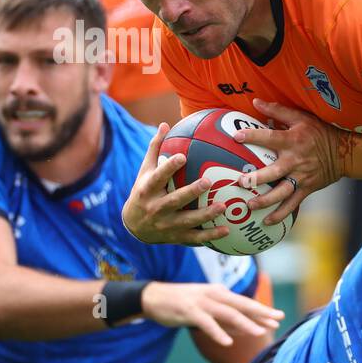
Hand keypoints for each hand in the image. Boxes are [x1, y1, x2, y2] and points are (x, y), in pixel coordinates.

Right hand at [123, 122, 230, 245]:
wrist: (134, 227)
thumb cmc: (144, 192)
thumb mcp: (145, 172)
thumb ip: (156, 149)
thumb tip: (164, 124)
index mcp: (147, 190)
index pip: (158, 177)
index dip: (168, 167)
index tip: (182, 156)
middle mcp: (156, 208)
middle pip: (174, 200)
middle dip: (191, 192)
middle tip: (208, 181)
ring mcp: (166, 225)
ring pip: (187, 220)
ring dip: (206, 215)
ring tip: (223, 206)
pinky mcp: (176, 237)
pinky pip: (195, 237)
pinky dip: (211, 236)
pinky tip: (227, 230)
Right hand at [142, 280, 283, 347]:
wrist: (153, 297)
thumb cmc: (183, 305)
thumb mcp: (207, 309)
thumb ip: (225, 319)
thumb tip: (246, 330)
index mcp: (219, 293)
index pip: (245, 303)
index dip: (262, 310)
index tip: (279, 317)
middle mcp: (214, 295)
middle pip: (242, 305)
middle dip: (261, 313)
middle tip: (277, 321)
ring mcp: (202, 302)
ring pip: (228, 314)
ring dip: (245, 323)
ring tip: (259, 333)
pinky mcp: (189, 311)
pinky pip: (206, 323)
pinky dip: (218, 332)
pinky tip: (228, 342)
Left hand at [232, 99, 342, 224]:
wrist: (344, 153)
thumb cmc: (320, 132)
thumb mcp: (302, 117)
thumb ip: (278, 111)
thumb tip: (256, 102)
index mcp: (293, 141)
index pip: (270, 138)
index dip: (253, 136)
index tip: (236, 137)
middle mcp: (295, 161)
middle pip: (274, 172)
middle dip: (258, 178)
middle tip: (242, 182)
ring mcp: (301, 177)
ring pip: (282, 192)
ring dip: (266, 200)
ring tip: (251, 205)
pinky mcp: (307, 189)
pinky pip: (293, 204)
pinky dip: (280, 214)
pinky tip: (267, 221)